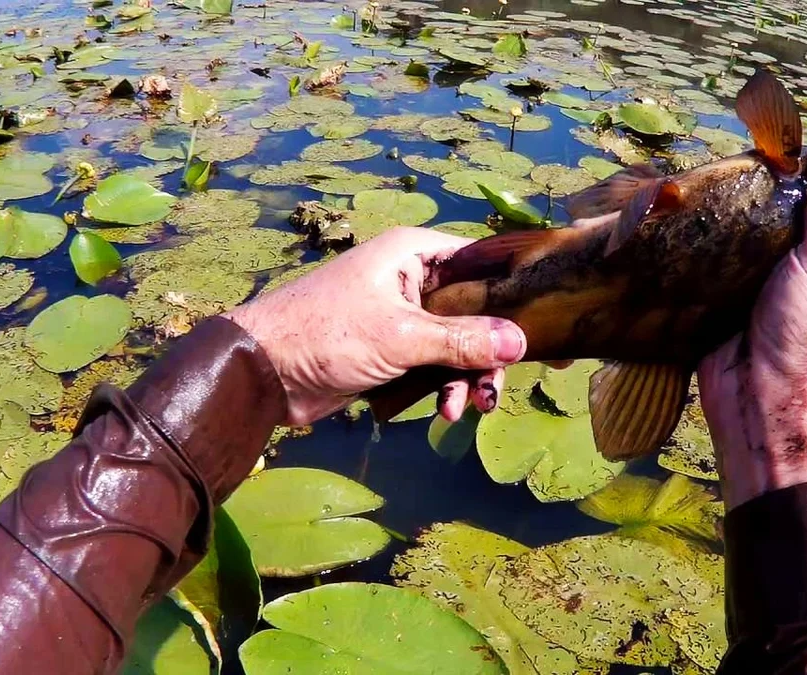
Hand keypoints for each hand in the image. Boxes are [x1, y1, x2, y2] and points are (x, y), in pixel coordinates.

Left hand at [225, 228, 527, 425]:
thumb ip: (463, 340)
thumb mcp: (402, 337)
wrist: (264, 373)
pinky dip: (442, 386)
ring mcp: (400, 316)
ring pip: (454, 344)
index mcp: (413, 253)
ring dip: (465, 378)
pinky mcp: (389, 350)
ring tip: (464, 409)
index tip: (543, 325)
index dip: (511, 293)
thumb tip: (520, 342)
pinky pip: (432, 364)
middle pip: (473, 311)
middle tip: (494, 391)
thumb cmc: (329, 335)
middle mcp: (411, 278)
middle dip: (487, 353)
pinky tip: (443, 412)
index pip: (480, 262)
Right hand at [698, 186, 806, 508]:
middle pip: (782, 229)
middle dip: (762, 204)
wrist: (756, 397)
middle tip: (736, 171)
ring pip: (745, 248)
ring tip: (708, 192)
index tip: (786, 159)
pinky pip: (714, 271)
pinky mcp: (723, 308)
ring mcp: (759, 295)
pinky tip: (690, 228)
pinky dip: (704, 253)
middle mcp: (800, 280)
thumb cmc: (803, 334)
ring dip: (730, 227)